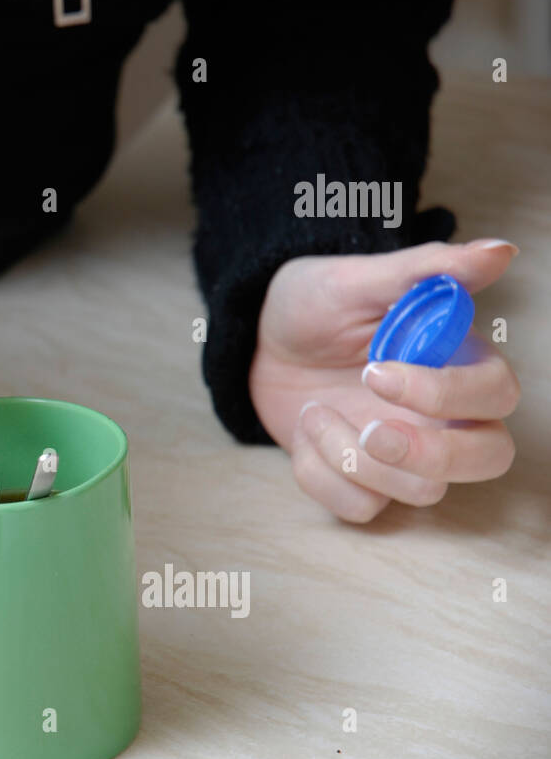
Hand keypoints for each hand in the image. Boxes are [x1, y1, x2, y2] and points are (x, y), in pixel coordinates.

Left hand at [249, 238, 519, 522]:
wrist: (259, 342)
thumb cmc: (316, 305)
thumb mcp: (356, 280)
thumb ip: (425, 269)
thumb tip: (499, 250)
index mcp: (457, 361)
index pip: (496, 394)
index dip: (444, 393)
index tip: (374, 371)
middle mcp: (445, 413)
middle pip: (487, 458)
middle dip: (429, 454)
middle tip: (371, 430)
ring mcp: (407, 452)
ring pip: (422, 492)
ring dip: (352, 455)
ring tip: (314, 411)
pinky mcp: (365, 480)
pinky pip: (361, 507)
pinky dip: (321, 475)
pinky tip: (307, 432)